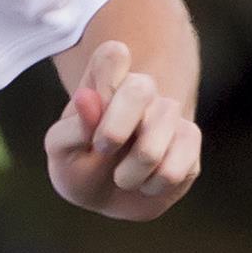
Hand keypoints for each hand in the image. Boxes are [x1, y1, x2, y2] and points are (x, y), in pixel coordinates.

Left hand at [44, 40, 200, 220]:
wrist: (106, 196)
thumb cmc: (78, 165)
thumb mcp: (62, 150)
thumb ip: (73, 126)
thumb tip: (87, 96)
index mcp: (105, 82)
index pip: (113, 55)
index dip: (105, 80)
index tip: (91, 110)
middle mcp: (140, 90)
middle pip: (140, 88)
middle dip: (115, 129)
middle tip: (102, 149)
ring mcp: (168, 113)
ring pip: (156, 139)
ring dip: (131, 172)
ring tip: (121, 178)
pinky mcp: (189, 140)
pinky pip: (175, 168)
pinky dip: (152, 185)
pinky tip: (146, 184)